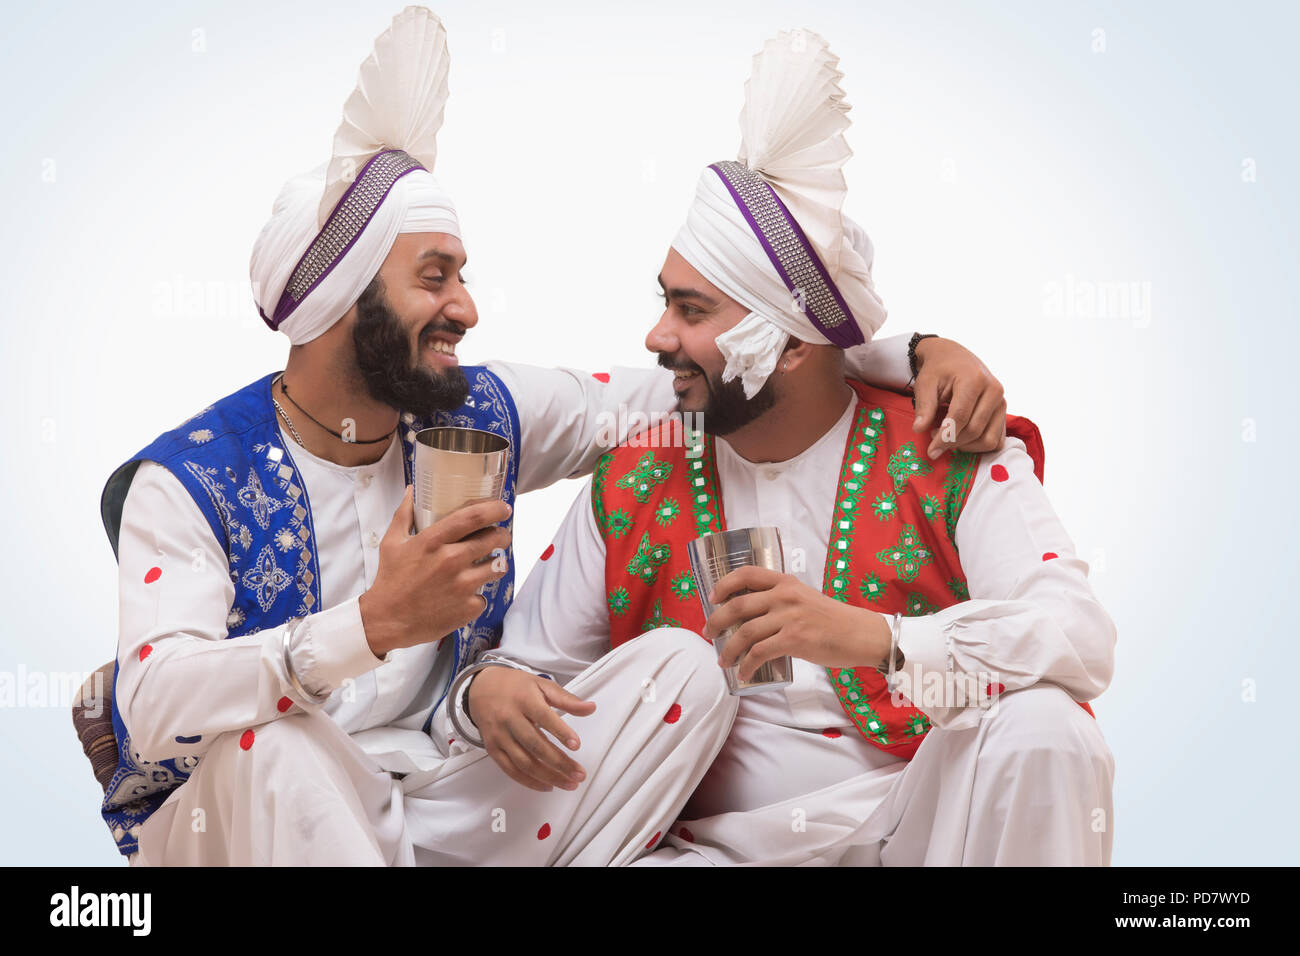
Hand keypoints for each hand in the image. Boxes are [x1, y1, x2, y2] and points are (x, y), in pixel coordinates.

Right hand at [358, 487, 511, 657]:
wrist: (387, 620)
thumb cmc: (390, 579)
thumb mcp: (392, 543)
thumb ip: (404, 514)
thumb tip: (411, 490)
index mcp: (434, 541)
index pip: (474, 516)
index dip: (495, 509)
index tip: (503, 508)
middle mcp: (451, 560)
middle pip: (495, 539)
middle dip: (503, 535)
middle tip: (500, 536)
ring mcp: (462, 585)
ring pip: (498, 566)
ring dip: (497, 563)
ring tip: (488, 564)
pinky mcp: (468, 607)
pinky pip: (485, 595)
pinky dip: (478, 594)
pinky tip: (465, 594)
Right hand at [467, 666, 595, 792]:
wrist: (480, 688)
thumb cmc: (514, 686)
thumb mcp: (541, 685)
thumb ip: (566, 699)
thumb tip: (590, 707)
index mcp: (523, 699)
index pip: (544, 717)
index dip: (561, 732)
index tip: (576, 744)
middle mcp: (509, 718)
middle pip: (535, 745)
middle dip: (559, 763)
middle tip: (579, 774)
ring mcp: (499, 735)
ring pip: (524, 762)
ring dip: (548, 777)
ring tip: (569, 783)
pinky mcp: (492, 749)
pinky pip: (510, 770)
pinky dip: (529, 781)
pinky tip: (547, 785)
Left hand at [703, 567, 891, 680]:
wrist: (861, 634)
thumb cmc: (833, 621)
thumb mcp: (805, 599)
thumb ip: (781, 602)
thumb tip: (751, 620)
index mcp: (786, 582)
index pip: (747, 573)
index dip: (724, 584)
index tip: (712, 597)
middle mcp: (785, 595)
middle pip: (738, 605)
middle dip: (717, 621)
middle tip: (708, 633)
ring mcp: (789, 617)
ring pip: (745, 632)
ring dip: (728, 649)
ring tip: (722, 660)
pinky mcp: (795, 639)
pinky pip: (760, 653)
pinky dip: (747, 665)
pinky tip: (743, 673)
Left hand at [911, 337, 1006, 458]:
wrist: (953, 357)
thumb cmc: (938, 369)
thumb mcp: (925, 383)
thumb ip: (924, 406)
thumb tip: (919, 429)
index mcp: (975, 380)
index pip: (960, 417)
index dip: (945, 437)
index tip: (931, 451)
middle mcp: (994, 391)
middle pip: (974, 430)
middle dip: (952, 442)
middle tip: (934, 438)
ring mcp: (1002, 402)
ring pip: (988, 439)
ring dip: (966, 446)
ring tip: (947, 435)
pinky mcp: (1003, 413)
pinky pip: (996, 440)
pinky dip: (979, 446)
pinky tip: (961, 439)